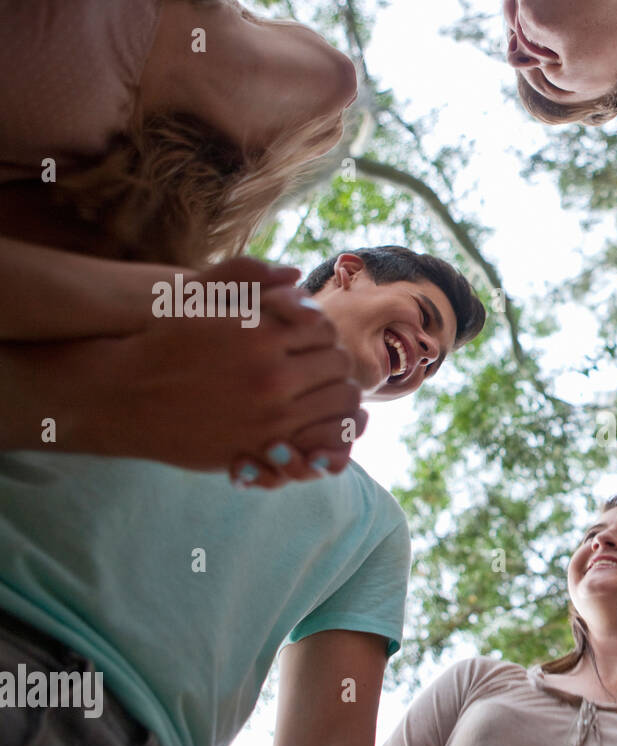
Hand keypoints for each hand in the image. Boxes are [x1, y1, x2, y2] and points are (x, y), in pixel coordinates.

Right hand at [16, 258, 365, 483]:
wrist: (124, 398)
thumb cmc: (162, 341)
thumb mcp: (195, 296)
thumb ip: (245, 276)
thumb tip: (296, 274)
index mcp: (258, 334)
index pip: (322, 327)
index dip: (320, 329)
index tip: (309, 335)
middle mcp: (270, 375)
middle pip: (337, 363)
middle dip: (332, 359)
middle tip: (319, 362)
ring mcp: (271, 416)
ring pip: (340, 400)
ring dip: (338, 391)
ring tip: (323, 388)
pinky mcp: (266, 447)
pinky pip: (324, 436)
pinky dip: (333, 426)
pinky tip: (319, 416)